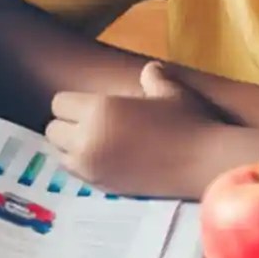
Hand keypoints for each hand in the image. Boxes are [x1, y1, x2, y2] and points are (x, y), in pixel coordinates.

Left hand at [46, 62, 224, 195]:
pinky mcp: (102, 187)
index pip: (59, 103)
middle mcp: (87, 138)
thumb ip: (153, 78)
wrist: (205, 164)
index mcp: (98, 108)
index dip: (73, 103)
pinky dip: (81, 166)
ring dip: (71, 147)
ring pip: (60, 153)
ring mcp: (92, 166)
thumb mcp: (171, 92)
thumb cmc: (189, 122)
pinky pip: (75, 174)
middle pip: (53, 129)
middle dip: (67, 125)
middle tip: (90, 124)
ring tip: (94, 143)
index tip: (90, 105)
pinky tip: (103, 160)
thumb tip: (150, 70)